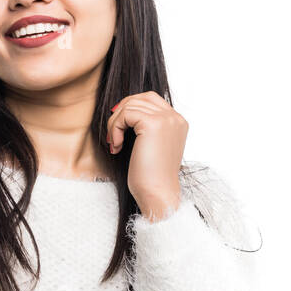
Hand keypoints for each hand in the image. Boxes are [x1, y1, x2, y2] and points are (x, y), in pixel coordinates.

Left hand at [107, 92, 187, 218]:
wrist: (157, 193)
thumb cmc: (150, 176)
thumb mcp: (151, 145)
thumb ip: (145, 126)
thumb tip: (122, 109)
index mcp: (177, 122)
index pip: (151, 99)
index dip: (129, 108)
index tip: (118, 128)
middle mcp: (175, 118)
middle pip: (141, 97)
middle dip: (121, 112)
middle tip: (112, 134)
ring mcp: (167, 119)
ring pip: (131, 105)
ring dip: (115, 123)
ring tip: (114, 143)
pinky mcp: (153, 124)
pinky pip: (125, 114)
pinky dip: (115, 128)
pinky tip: (116, 146)